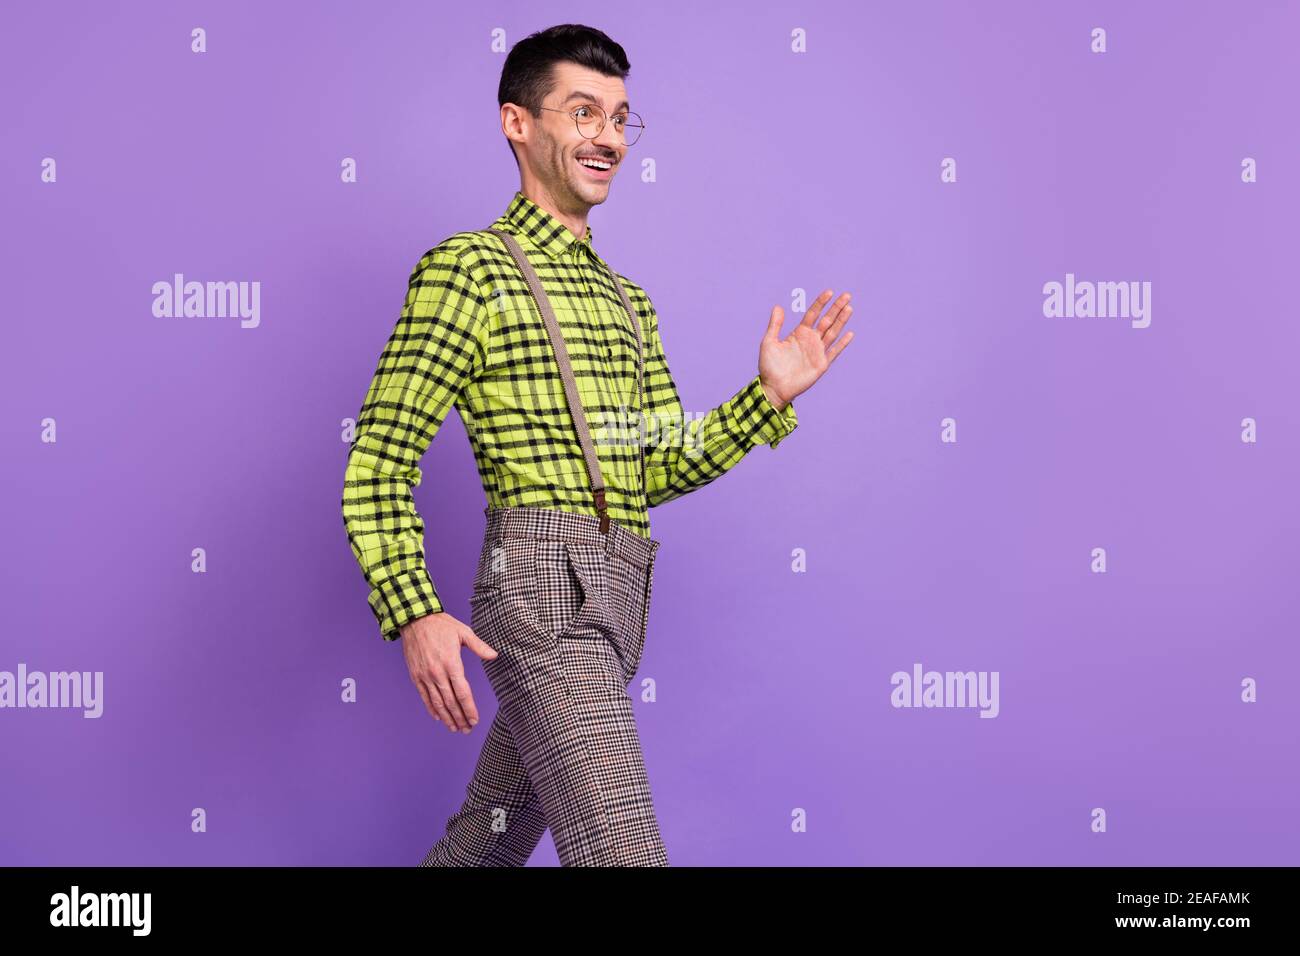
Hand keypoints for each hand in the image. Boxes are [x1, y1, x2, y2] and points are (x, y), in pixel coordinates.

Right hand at [400, 611, 497, 733]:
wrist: (415, 620)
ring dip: (447, 717)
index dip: (469, 708)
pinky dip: (431, 708)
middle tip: (467, 729)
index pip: (462, 692)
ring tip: (455, 728)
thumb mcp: (463, 632)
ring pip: (437, 702)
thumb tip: (494, 655)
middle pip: (450, 702)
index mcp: (451, 663)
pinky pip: (424, 696)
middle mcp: (437, 673)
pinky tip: (439, 717)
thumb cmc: (441, 625)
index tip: (475, 720)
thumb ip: (479, 646)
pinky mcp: (415, 676)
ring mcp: (425, 675)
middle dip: (460, 718)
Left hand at [758, 289, 854, 408]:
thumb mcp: (769, 342)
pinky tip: (850, 333)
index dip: (821, 303)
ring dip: (841, 321)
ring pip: (832, 332)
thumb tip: (778, 306)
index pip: (813, 314)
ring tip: (849, 308)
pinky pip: (834, 352)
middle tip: (847, 295)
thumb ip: (775, 325)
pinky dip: (842, 343)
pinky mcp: (821, 364)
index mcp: (799, 333)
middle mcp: (811, 340)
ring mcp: (817, 351)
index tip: (829, 292)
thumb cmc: (769, 366)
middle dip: (836, 308)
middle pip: (827, 320)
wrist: (774, 388)